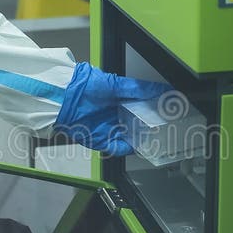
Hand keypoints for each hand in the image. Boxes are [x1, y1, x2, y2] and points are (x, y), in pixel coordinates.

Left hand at [53, 62, 167, 155]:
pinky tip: (135, 146)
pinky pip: (117, 148)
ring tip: (155, 139)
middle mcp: (114, 114)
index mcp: (119, 99)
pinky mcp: (100, 140)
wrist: (63, 99)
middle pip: (137, 124)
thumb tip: (162, 89)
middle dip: (150, 127)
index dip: (155, 110)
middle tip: (166, 128)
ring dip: (141, 139)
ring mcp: (108, 128)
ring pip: (129, 137)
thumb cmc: (86, 86)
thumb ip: (139, 89)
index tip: (169, 111)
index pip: (142, 107)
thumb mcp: (116, 84)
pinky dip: (125, 148)